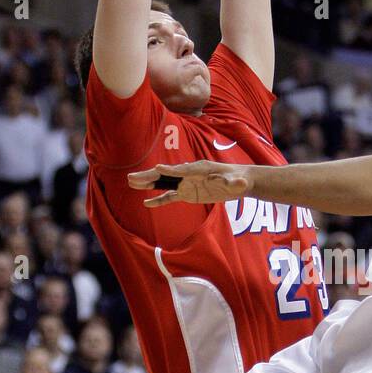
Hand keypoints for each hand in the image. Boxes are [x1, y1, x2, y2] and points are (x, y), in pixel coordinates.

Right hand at [128, 160, 252, 207]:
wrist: (238, 181)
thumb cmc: (238, 180)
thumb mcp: (238, 182)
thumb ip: (235, 183)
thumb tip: (240, 184)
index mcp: (199, 169)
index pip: (182, 170)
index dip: (170, 170)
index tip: (157, 169)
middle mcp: (189, 175)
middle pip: (166, 175)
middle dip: (150, 176)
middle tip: (132, 177)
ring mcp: (186, 184)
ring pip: (164, 183)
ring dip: (148, 183)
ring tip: (131, 183)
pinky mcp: (187, 193)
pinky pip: (170, 196)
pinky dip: (159, 200)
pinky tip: (146, 203)